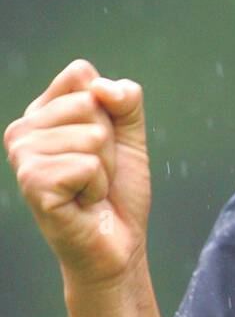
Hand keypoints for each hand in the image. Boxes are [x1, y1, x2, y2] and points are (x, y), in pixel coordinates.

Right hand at [4, 58, 151, 290]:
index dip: (109, 108)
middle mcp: (23, 130)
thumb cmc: (118, 190)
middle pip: (89, 103)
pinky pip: (88, 165)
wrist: (117, 242)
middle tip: (96, 172)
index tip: (102, 142)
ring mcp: (23, 156)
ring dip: (104, 168)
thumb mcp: (129, 134)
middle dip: (109, 142)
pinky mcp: (32, 182)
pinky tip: (83, 202)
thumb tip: (102, 88)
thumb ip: (126, 99)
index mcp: (42, 112)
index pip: (80, 74)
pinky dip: (98, 186)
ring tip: (89, 189)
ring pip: (93, 135)